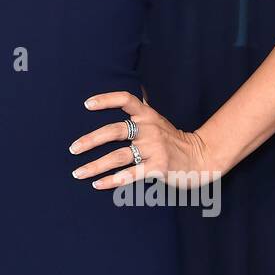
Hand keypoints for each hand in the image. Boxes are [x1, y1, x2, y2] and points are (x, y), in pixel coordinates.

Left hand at [68, 89, 210, 189]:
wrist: (201, 158)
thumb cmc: (173, 139)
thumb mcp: (158, 120)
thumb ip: (143, 109)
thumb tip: (135, 90)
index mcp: (148, 115)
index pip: (126, 100)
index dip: (106, 99)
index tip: (86, 104)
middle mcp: (149, 129)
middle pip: (114, 131)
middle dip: (90, 140)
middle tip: (73, 148)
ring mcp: (154, 148)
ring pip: (118, 156)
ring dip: (95, 165)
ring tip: (78, 172)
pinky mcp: (158, 167)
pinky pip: (130, 174)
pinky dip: (112, 180)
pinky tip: (98, 184)